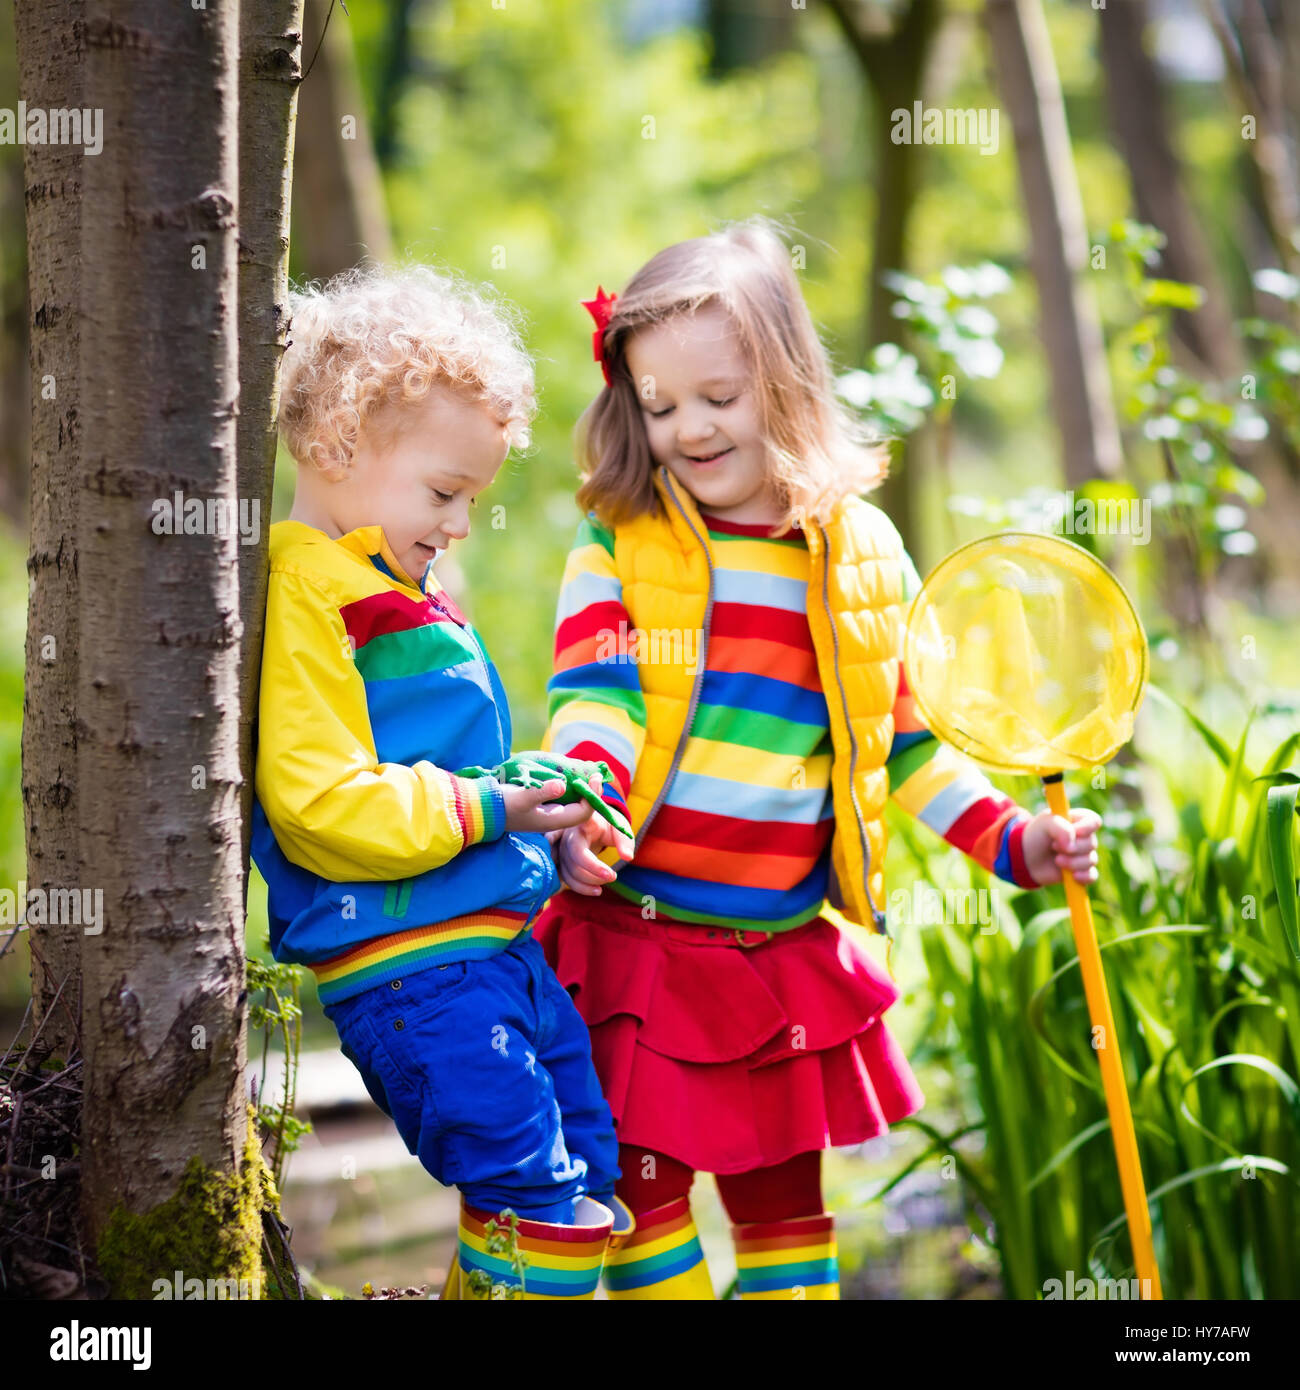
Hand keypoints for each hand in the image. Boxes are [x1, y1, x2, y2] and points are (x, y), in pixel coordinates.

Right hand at [501, 778, 594, 835]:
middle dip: (591, 791)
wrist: (482, 810)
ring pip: (572, 802)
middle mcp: (553, 819)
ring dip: (581, 788)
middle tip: (595, 772)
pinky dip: (569, 786)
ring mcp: (546, 813)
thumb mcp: (521, 798)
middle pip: (582, 808)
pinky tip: (568, 774)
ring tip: (586, 770)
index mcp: (553, 821)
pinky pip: (562, 796)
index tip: (595, 777)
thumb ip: (541, 792)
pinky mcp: (540, 805)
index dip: (593, 795)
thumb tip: (562, 784)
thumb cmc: (501, 805)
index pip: (584, 812)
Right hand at [554, 776, 634, 895]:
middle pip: (575, 854)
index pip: (585, 811)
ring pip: (569, 870)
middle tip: (613, 875)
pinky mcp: (561, 863)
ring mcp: (562, 850)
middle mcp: (570, 834)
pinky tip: (596, 891)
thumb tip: (628, 857)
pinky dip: (580, 888)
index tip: (597, 781)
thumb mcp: (619, 829)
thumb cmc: (607, 828)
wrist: (593, 833)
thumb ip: (625, 840)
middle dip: (594, 869)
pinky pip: (566, 879)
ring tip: (606, 884)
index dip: (589, 799)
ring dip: (589, 882)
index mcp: (586, 821)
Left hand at [1022, 808, 1101, 885]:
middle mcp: (1084, 837)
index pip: (1094, 821)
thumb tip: (1071, 846)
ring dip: (1073, 862)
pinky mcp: (1081, 871)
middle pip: (1092, 843)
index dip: (1087, 828)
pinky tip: (1072, 876)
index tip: (1075, 832)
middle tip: (1053, 846)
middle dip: (1073, 848)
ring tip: (1056, 860)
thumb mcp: (1045, 824)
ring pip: (1091, 860)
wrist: (1026, 858)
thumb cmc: (1036, 835)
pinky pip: (1092, 876)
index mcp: (1077, 820)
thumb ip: (1061, 828)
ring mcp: (1083, 855)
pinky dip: (1083, 876)